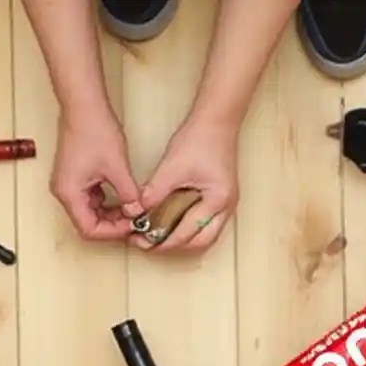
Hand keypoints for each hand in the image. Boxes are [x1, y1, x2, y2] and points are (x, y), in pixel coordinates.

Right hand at [51, 112, 143, 240]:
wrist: (84, 105)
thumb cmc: (94, 130)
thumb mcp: (118, 167)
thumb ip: (129, 194)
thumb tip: (137, 211)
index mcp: (69, 193)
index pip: (89, 229)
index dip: (112, 232)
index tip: (132, 226)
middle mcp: (64, 191)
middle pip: (88, 222)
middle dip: (113, 223)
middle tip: (135, 220)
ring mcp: (68, 184)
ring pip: (90, 211)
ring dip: (111, 213)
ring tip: (133, 209)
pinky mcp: (75, 176)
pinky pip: (91, 198)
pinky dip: (107, 201)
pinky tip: (124, 197)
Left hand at [137, 118, 238, 252]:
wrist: (216, 120)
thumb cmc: (200, 139)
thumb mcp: (172, 167)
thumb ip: (156, 192)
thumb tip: (138, 212)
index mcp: (218, 200)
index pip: (189, 233)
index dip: (164, 240)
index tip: (144, 241)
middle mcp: (227, 207)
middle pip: (201, 242)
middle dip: (175, 246)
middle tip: (150, 244)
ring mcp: (226, 203)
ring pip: (204, 234)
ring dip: (182, 238)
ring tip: (157, 235)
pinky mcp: (220, 196)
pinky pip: (205, 222)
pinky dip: (188, 226)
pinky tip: (170, 222)